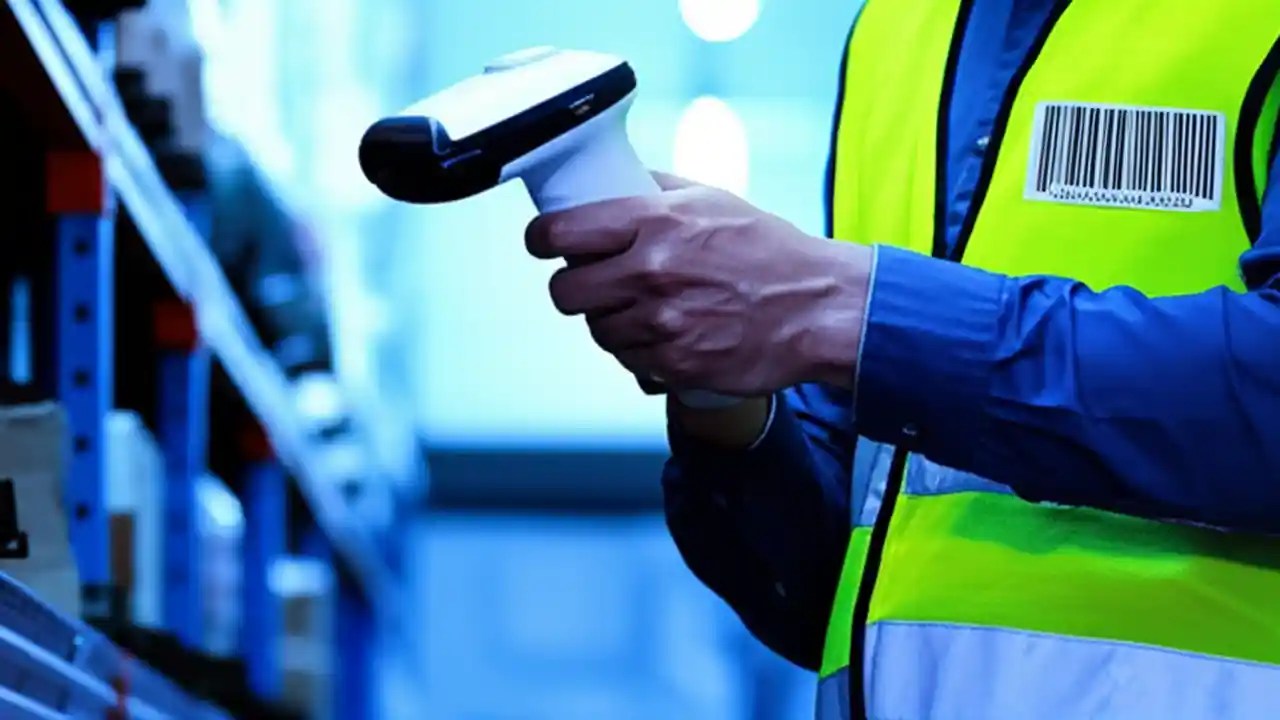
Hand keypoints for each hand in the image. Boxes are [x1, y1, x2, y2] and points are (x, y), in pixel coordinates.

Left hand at [524, 173, 872, 395]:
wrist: (818, 309)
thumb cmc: (770, 253)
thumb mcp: (712, 200)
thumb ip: (655, 191)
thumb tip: (611, 182)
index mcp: (655, 222)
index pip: (561, 232)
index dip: (543, 240)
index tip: (546, 244)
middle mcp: (652, 272)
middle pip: (565, 291)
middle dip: (575, 287)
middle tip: (596, 283)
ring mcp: (661, 323)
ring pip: (597, 330)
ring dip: (613, 322)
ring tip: (648, 310)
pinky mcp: (674, 365)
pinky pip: (629, 362)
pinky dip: (642, 352)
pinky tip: (671, 335)